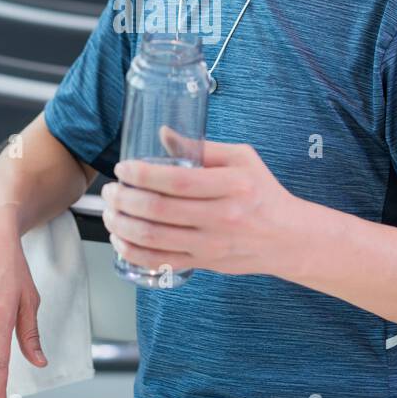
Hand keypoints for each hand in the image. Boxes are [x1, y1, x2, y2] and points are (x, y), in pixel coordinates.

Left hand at [101, 126, 296, 278]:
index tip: (125, 168)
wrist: (286, 237)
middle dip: (124, 199)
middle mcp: (222, 217)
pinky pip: (160, 261)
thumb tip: (163, 134)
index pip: (178, 181)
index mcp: (233, 185)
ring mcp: (212, 244)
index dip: (143, 174)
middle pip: (160, 210)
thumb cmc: (263, 193)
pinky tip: (121, 238)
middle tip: (111, 189)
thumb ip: (202, 146)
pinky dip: (133, 251)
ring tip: (109, 211)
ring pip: (154, 238)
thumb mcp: (242, 159)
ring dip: (122, 225)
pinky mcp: (204, 263)